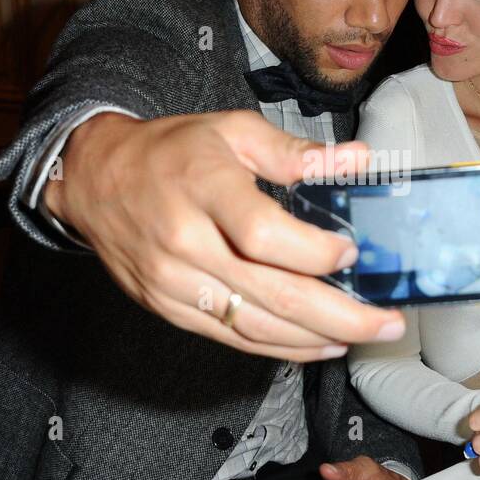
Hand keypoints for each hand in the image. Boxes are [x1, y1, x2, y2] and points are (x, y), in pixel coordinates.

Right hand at [43, 109, 405, 361]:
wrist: (93, 179)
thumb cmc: (168, 152)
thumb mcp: (232, 131)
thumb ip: (295, 152)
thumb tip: (358, 161)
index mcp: (203, 189)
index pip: (264, 234)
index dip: (314, 252)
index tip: (352, 254)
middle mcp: (185, 243)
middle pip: (270, 293)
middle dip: (340, 316)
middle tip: (386, 323)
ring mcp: (173, 283)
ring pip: (254, 326)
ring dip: (316, 339)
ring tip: (360, 336)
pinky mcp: (168, 308)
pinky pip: (231, 337)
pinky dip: (279, 347)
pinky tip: (316, 344)